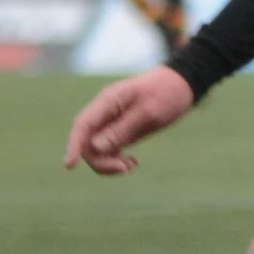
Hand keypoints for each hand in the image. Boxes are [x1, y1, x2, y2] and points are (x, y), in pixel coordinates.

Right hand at [64, 65, 195, 175]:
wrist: (183, 85)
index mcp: (108, 102)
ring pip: (96, 149)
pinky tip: (133, 163)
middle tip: (125, 169)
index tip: (70, 166)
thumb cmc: (167, 94)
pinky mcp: (120, 130)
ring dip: (108, 163)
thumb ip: (122, 129)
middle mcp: (105, 112)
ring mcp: (111, 122)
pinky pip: (109, 150)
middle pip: (87, 141)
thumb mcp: (148, 113)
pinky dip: (116, 160)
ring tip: (131, 166)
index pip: (82, 126)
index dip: (73, 146)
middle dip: (99, 160)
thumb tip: (94, 147)